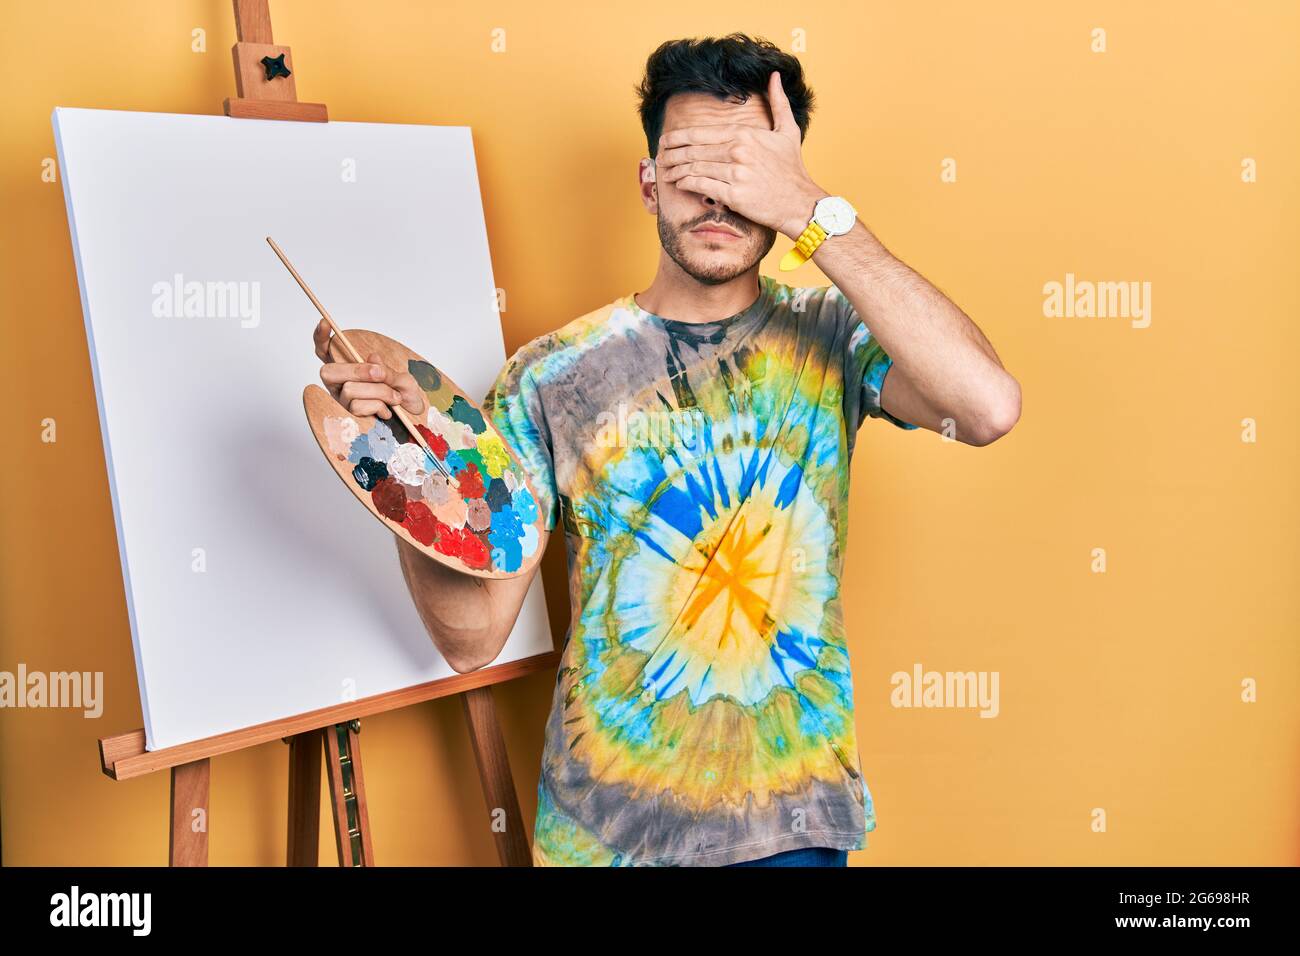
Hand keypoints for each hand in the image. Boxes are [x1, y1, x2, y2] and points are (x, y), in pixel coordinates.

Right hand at [312, 318, 426, 419]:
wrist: (412, 419)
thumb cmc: (403, 395)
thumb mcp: (400, 378)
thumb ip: (386, 370)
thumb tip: (372, 360)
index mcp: (347, 367)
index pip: (325, 350)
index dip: (320, 337)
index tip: (325, 322)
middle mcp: (338, 383)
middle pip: (330, 371)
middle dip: (359, 371)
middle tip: (380, 374)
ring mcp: (341, 400)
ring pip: (350, 390)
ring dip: (379, 392)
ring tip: (395, 398)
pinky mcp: (347, 417)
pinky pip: (358, 406)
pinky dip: (378, 406)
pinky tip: (387, 411)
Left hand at [656, 70, 829, 239]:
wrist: (800, 202)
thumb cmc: (792, 169)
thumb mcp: (788, 131)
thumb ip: (778, 102)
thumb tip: (775, 76)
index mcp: (745, 134)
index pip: (701, 133)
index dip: (678, 137)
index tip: (665, 140)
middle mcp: (738, 151)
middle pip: (693, 150)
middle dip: (671, 154)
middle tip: (659, 157)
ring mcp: (735, 173)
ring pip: (694, 168)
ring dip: (675, 170)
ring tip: (665, 172)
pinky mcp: (733, 195)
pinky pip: (701, 186)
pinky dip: (686, 183)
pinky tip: (679, 183)